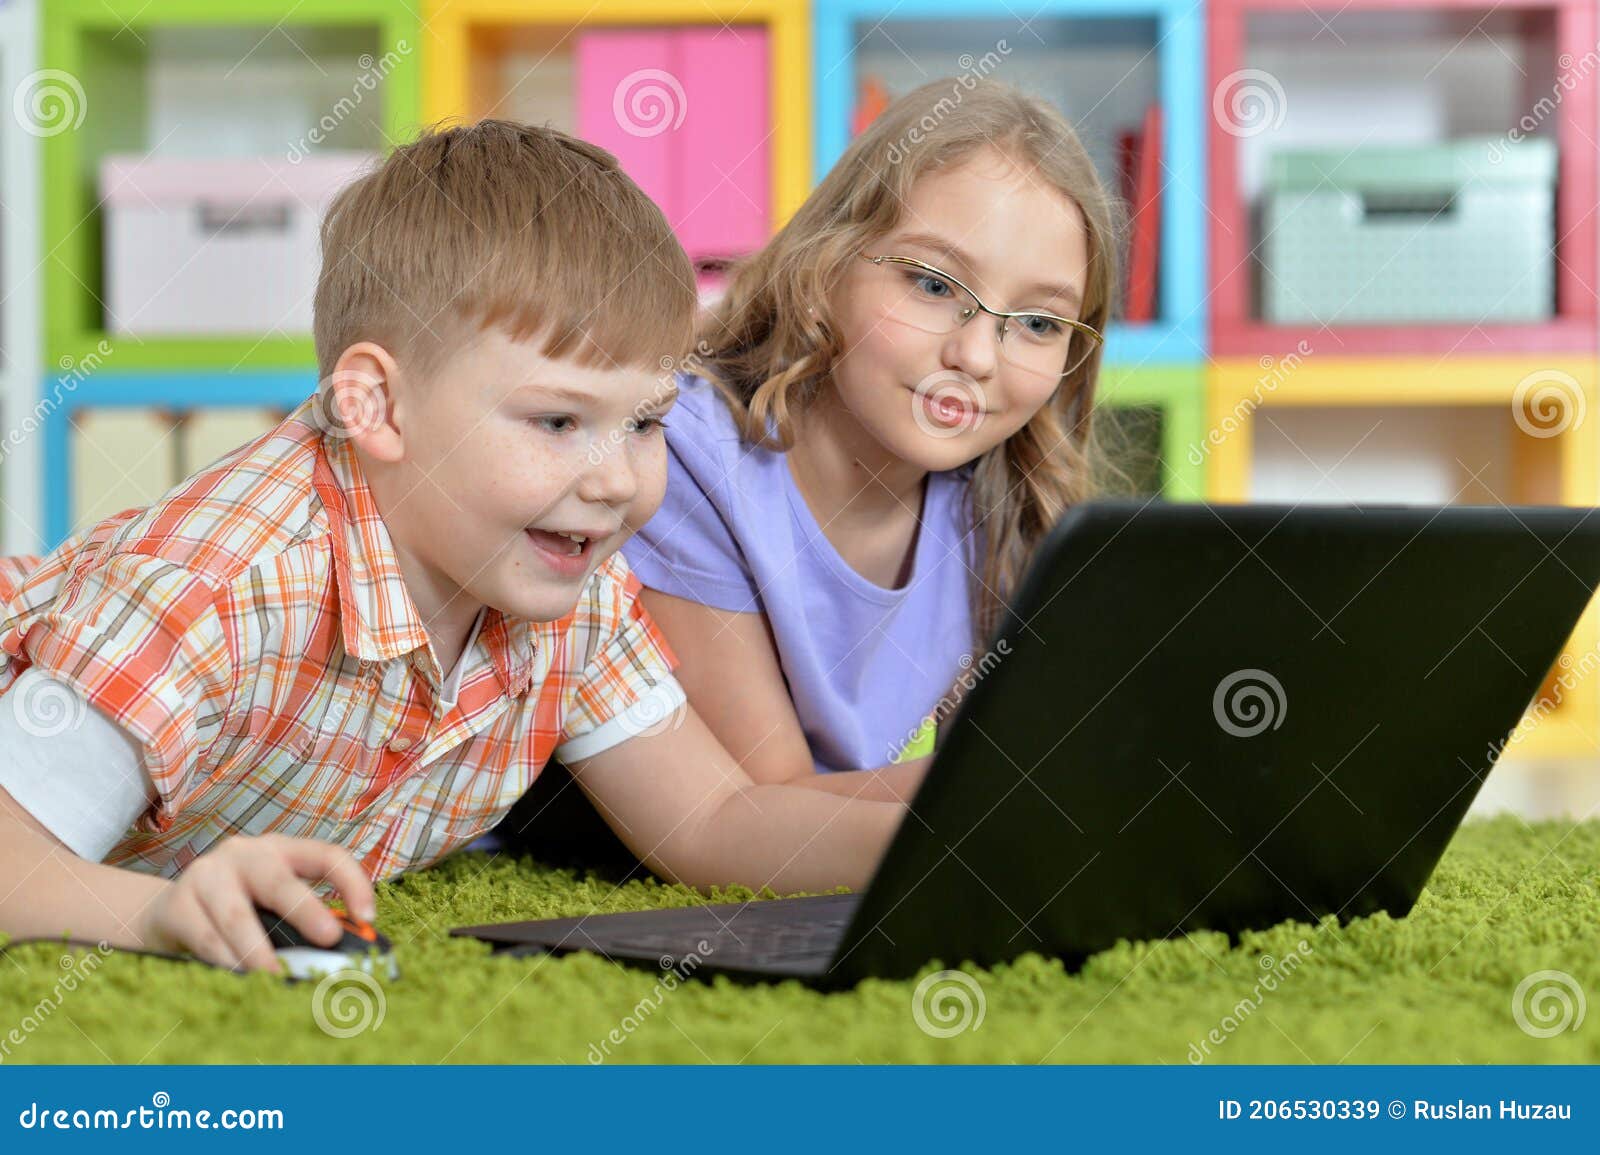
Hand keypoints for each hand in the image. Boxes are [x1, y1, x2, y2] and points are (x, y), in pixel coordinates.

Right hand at [137, 833, 375, 972]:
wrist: (166, 913)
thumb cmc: (237, 909)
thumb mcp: (272, 903)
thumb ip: (303, 920)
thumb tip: (349, 954)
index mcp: (281, 850)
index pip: (326, 855)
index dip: (352, 882)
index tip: (368, 919)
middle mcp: (245, 855)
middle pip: (278, 880)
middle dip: (305, 910)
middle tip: (328, 938)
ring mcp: (206, 875)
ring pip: (237, 915)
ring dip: (259, 951)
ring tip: (278, 976)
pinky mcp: (177, 904)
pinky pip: (206, 938)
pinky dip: (226, 961)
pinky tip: (240, 978)